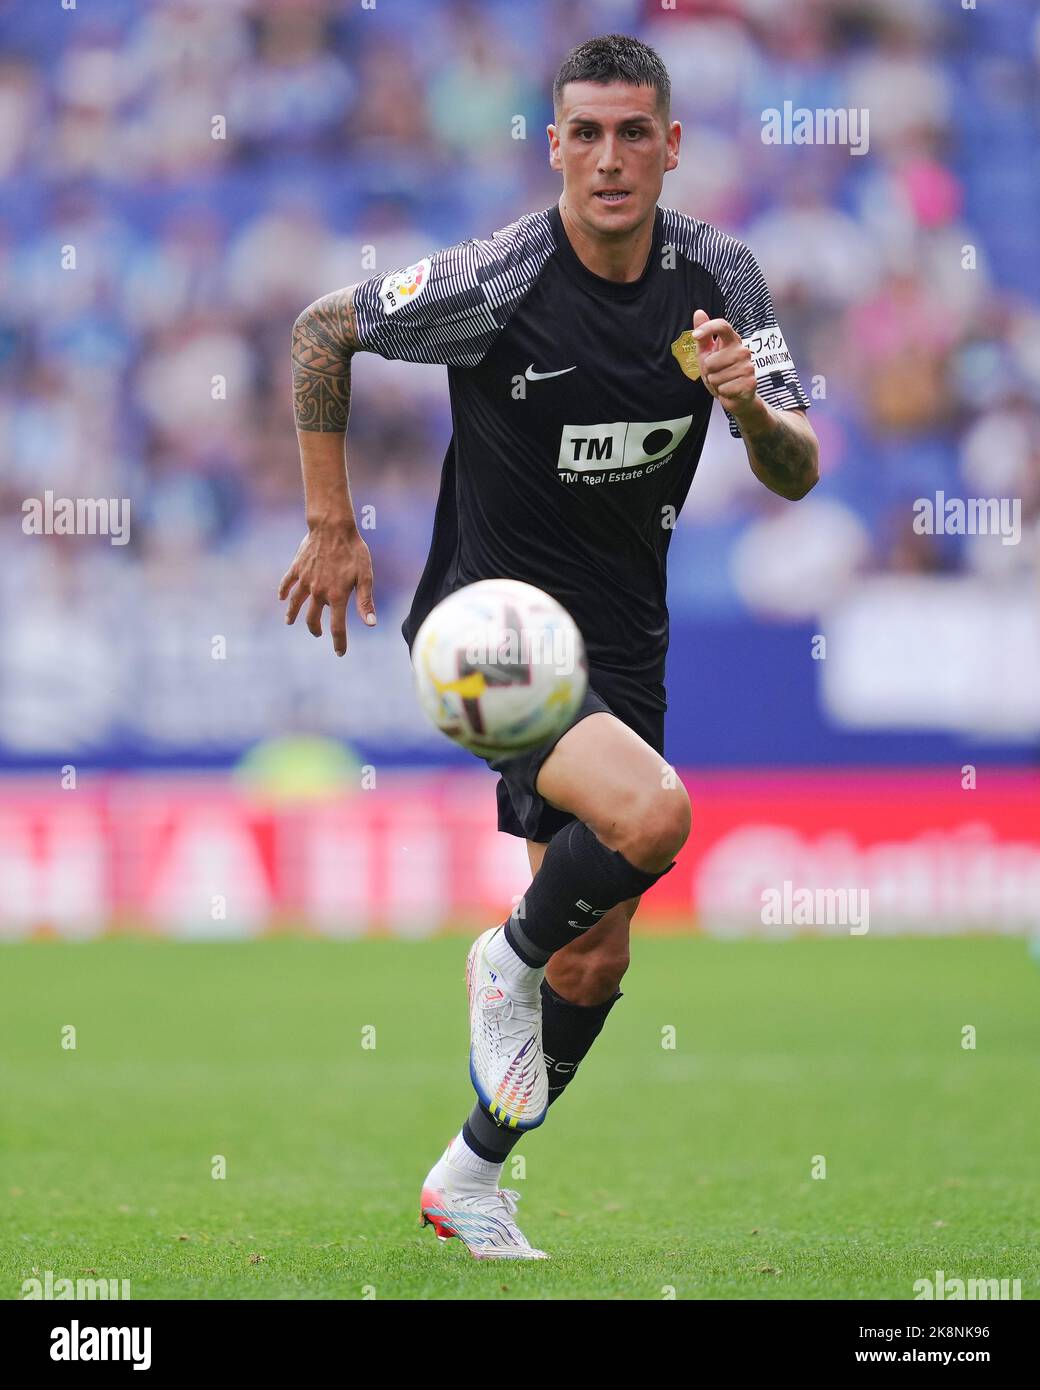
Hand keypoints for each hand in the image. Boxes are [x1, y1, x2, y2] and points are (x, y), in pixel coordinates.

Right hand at [278, 523, 374, 656]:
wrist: (333, 527)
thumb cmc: (354, 551)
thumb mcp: (365, 576)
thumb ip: (366, 602)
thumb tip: (371, 624)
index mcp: (337, 596)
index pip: (337, 627)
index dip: (339, 642)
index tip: (340, 653)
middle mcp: (318, 592)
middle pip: (313, 619)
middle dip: (316, 629)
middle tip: (318, 633)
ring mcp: (305, 581)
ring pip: (296, 604)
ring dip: (292, 615)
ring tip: (290, 622)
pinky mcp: (296, 568)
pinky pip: (287, 584)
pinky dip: (283, 592)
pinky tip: (282, 598)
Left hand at [692, 309, 758, 419]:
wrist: (737, 396)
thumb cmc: (721, 371)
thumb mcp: (708, 353)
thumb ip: (703, 335)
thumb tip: (698, 312)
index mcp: (732, 341)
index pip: (723, 325)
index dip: (708, 328)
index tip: (695, 335)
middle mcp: (743, 350)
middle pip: (711, 361)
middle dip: (708, 371)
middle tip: (717, 373)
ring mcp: (748, 366)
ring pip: (716, 377)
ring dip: (715, 383)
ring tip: (724, 382)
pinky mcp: (749, 383)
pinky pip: (723, 389)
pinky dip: (722, 392)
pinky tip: (730, 390)